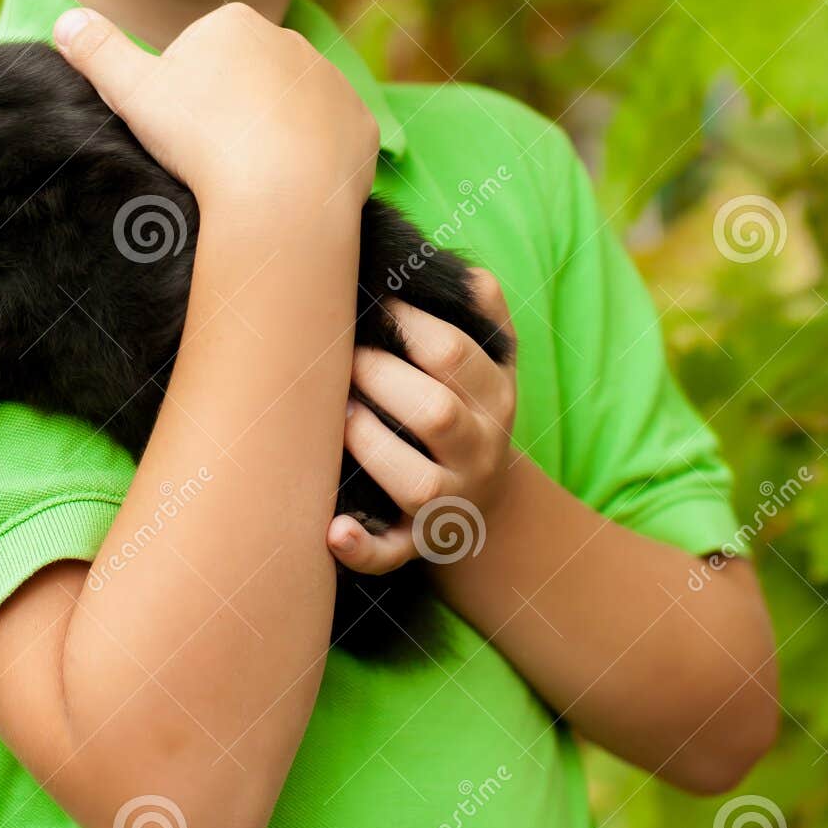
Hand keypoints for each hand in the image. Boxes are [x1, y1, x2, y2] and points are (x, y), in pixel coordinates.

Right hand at [53, 0, 379, 210]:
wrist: (279, 193)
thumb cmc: (200, 139)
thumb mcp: (130, 91)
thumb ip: (97, 51)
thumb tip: (66, 19)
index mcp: (234, 23)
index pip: (199, 57)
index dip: (183, 99)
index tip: (180, 132)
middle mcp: (291, 40)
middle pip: (247, 80)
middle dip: (230, 112)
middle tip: (210, 158)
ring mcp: (332, 82)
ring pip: (291, 110)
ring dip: (272, 136)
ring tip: (250, 177)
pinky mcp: (361, 124)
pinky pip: (332, 141)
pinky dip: (314, 162)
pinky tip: (291, 186)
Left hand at [327, 268, 518, 574]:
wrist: (486, 502)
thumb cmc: (470, 411)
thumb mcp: (494, 364)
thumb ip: (485, 315)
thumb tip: (465, 272)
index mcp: (494, 397)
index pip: (452, 354)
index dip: (406, 324)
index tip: (370, 304)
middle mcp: (477, 452)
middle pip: (436, 415)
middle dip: (381, 379)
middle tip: (342, 356)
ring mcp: (448, 503)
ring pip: (417, 483)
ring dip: (370, 446)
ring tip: (337, 418)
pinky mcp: (414, 545)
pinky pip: (389, 554)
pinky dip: (361, 549)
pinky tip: (333, 531)